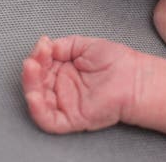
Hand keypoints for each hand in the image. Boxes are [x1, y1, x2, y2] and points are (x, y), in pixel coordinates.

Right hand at [21, 35, 138, 132]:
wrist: (135, 77)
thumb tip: (44, 45)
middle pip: (37, 82)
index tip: (43, 44)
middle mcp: (62, 88)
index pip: (42, 65)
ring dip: (30, 85)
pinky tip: (34, 95)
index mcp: (63, 71)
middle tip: (35, 58)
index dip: (39, 55)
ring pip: (38, 100)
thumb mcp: (84, 45)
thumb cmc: (116, 61)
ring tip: (31, 69)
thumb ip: (63, 45)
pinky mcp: (71, 119)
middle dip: (32, 69)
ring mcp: (66, 104)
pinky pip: (48, 120)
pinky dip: (37, 110)